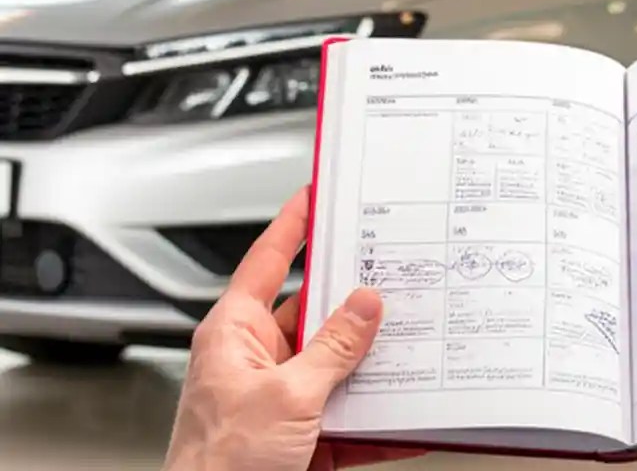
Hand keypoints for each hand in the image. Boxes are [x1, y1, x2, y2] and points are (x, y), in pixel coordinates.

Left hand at [164, 188, 426, 470]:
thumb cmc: (217, 466)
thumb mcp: (286, 397)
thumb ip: (332, 349)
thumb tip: (365, 305)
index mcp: (234, 335)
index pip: (266, 263)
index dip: (293, 226)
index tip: (317, 195)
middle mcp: (256, 361)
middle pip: (316, 315)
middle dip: (358, 303)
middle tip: (396, 274)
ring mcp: (282, 399)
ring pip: (341, 367)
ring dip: (376, 366)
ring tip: (416, 349)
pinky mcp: (304, 437)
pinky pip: (353, 418)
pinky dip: (383, 421)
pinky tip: (411, 419)